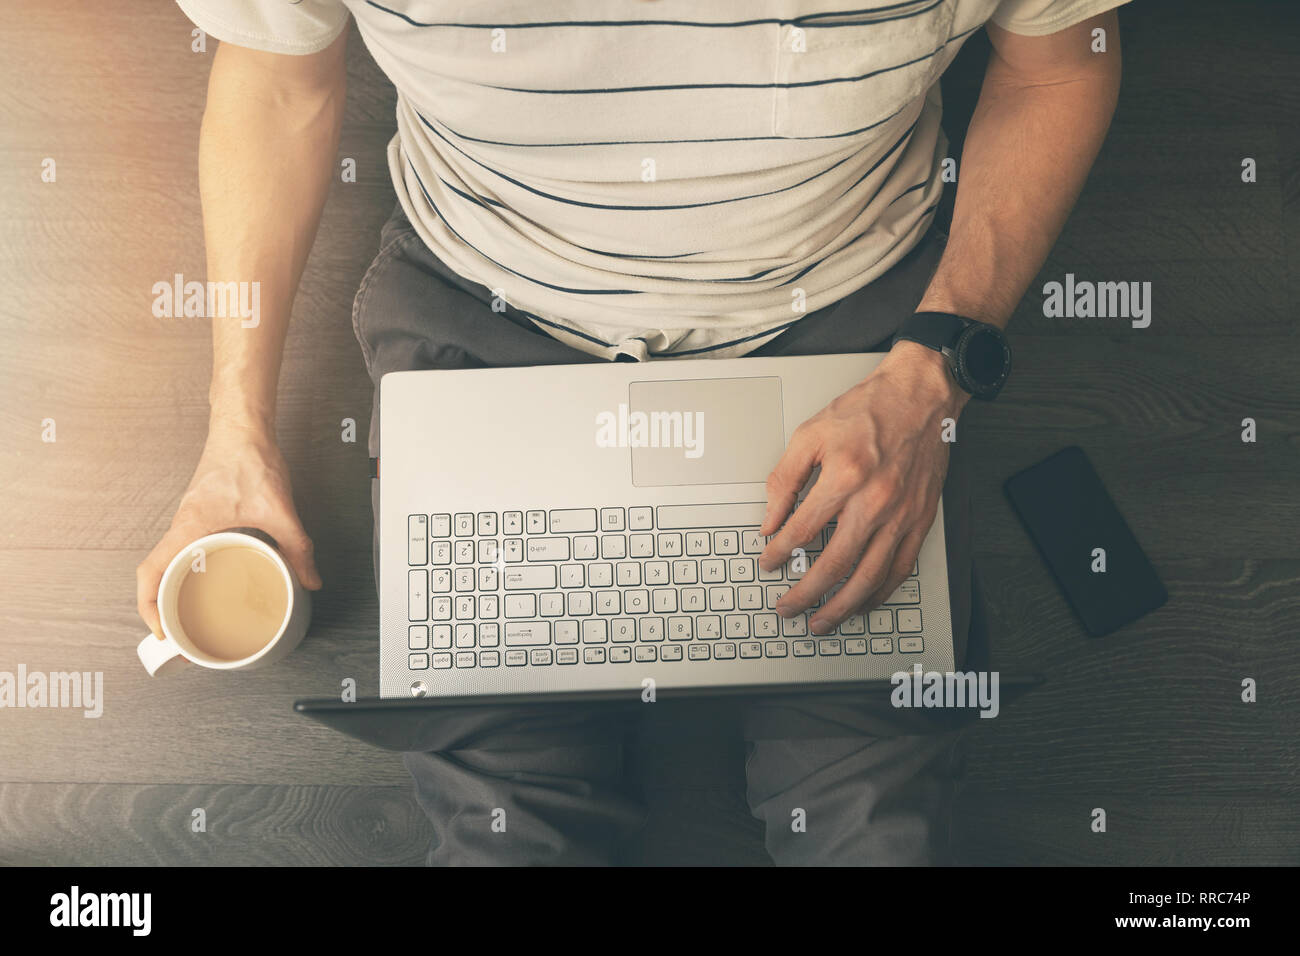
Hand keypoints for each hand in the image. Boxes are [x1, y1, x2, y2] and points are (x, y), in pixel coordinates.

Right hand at [135, 415, 321, 638]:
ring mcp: (188, 519)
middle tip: (178, 633)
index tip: (161, 631)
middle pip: (154, 573)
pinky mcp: (200, 513)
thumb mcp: (278, 510)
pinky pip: (183, 547)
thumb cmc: (249, 459)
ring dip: (172, 587)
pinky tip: (210, 578)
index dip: (148, 606)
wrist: (244, 427)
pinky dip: (187, 568)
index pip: (150, 572)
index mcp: (189, 528)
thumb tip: (310, 580)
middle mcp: (181, 525)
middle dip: (159, 606)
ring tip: (189, 614)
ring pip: (167, 560)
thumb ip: (297, 547)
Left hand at [758, 341, 965, 633]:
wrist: (921, 396)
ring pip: (869, 577)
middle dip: (805, 594)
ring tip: (821, 622)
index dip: (778, 553)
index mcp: (844, 476)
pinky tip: (862, 603)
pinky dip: (879, 593)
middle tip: (787, 608)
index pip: (802, 530)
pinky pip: (900, 569)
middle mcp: (876, 500)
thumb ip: (785, 479)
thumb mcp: (811, 433)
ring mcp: (902, 515)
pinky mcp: (921, 520)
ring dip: (841, 606)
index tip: (767, 563)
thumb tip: (770, 519)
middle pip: (834, 564)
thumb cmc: (868, 410)